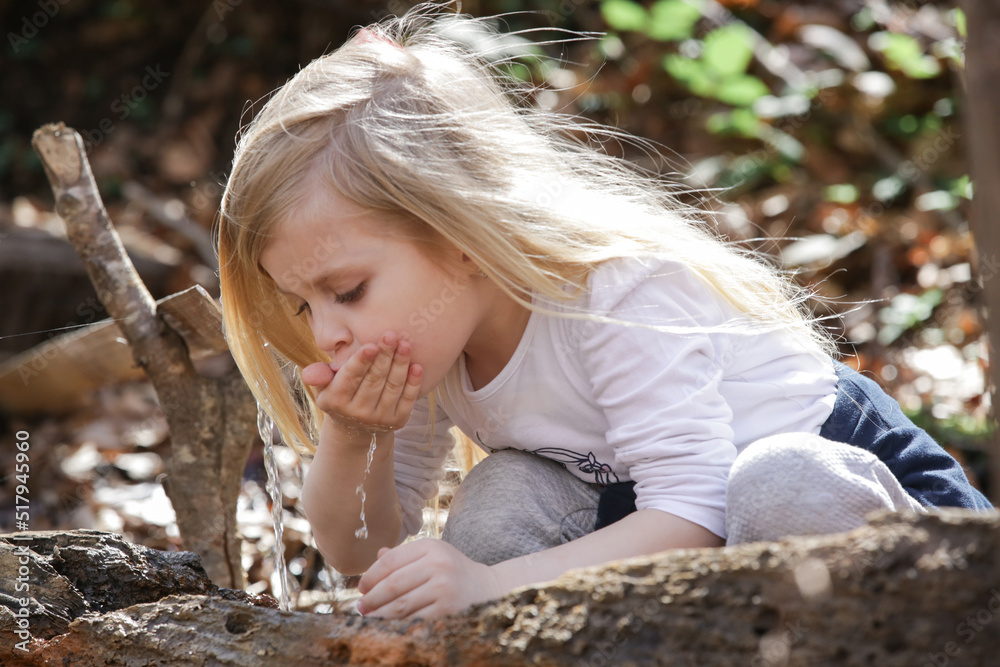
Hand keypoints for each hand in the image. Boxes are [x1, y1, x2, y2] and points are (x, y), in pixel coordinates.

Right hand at [301, 332, 421, 434]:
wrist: (356, 427)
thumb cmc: (340, 394)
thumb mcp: (324, 387)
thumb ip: (319, 376)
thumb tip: (309, 373)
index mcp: (336, 400)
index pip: (350, 378)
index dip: (361, 362)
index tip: (371, 345)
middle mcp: (357, 412)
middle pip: (374, 380)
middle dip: (384, 356)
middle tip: (392, 335)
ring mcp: (379, 418)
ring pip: (392, 387)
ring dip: (400, 364)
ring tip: (405, 344)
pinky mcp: (398, 421)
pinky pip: (408, 399)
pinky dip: (413, 382)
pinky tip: (417, 366)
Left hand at [356, 539, 502, 619]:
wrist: (487, 588)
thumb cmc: (453, 571)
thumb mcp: (433, 555)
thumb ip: (405, 556)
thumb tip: (377, 557)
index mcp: (431, 546)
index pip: (391, 561)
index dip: (371, 575)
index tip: (362, 587)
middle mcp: (438, 564)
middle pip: (393, 584)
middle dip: (372, 597)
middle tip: (361, 606)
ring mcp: (444, 587)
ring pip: (401, 605)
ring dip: (380, 614)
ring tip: (369, 617)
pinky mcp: (447, 610)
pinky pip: (413, 619)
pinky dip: (397, 624)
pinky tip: (389, 625)